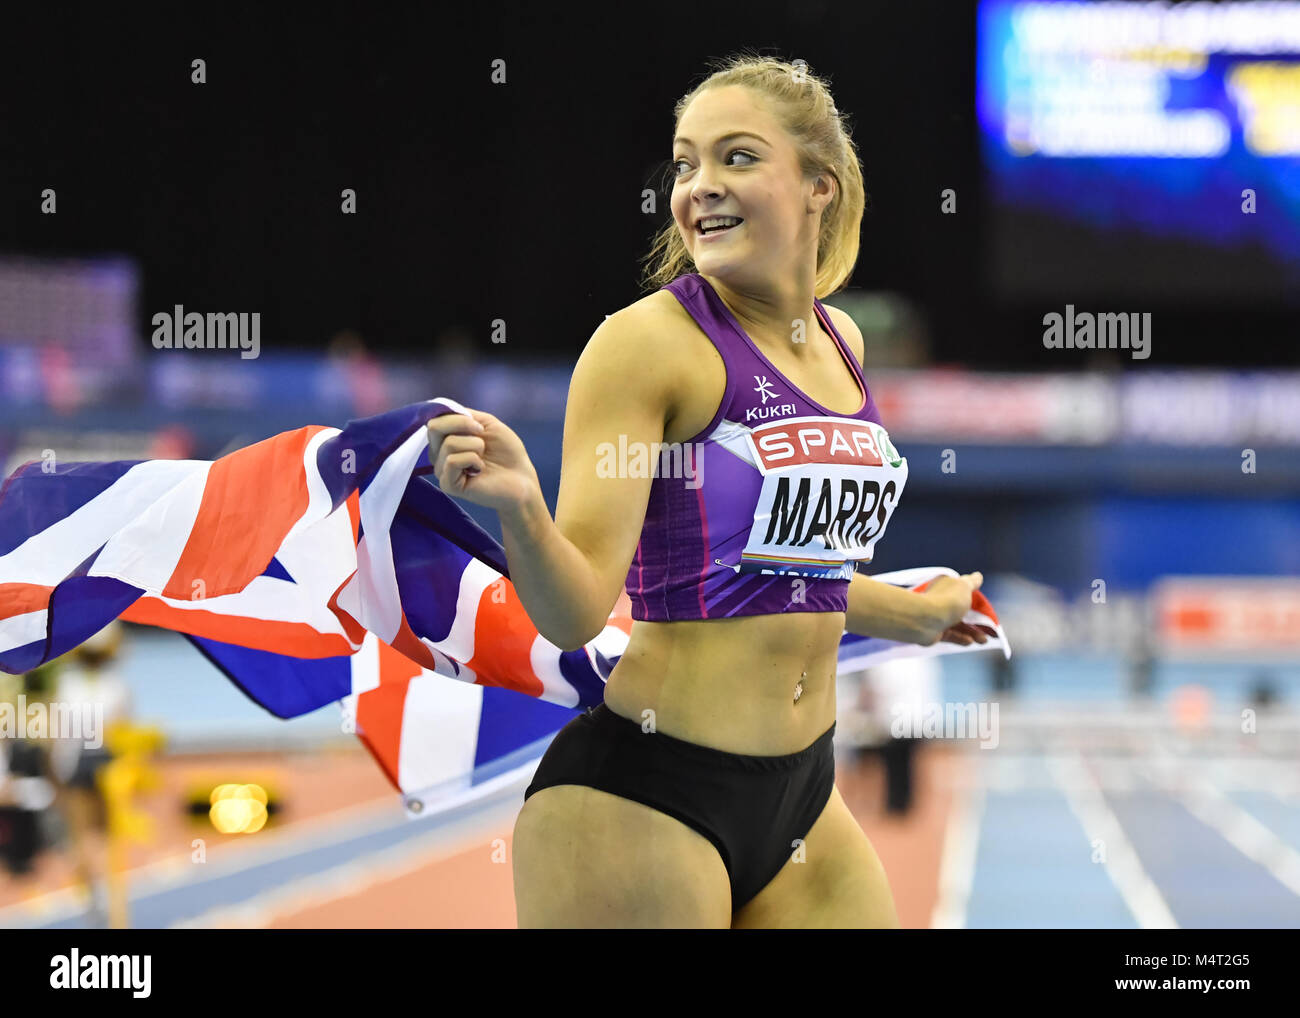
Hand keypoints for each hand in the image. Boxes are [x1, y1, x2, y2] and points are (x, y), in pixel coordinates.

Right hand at [425, 408, 540, 514]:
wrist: (522, 478)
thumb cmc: (506, 451)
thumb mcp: (486, 423)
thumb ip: (462, 415)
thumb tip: (442, 411)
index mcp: (445, 439)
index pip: (436, 419)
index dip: (458, 417)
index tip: (480, 427)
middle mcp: (439, 453)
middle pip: (434, 428)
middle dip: (464, 426)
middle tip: (483, 439)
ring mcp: (442, 470)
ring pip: (448, 444)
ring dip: (475, 446)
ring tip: (484, 458)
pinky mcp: (448, 485)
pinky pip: (452, 461)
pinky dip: (472, 460)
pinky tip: (480, 470)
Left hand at [919, 572, 983, 644]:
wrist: (925, 620)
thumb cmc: (947, 600)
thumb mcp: (964, 586)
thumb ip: (972, 582)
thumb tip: (978, 576)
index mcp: (946, 586)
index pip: (964, 592)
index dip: (978, 601)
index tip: (988, 611)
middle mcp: (940, 600)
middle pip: (963, 611)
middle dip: (978, 621)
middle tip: (991, 630)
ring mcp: (937, 616)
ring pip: (958, 625)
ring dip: (972, 632)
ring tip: (984, 640)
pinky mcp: (934, 631)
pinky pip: (950, 635)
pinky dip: (961, 638)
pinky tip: (970, 642)